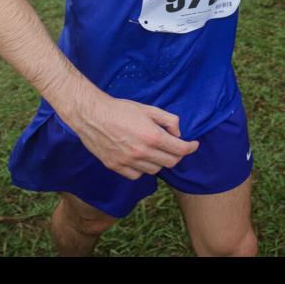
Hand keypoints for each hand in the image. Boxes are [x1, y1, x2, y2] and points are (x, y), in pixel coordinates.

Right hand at [64, 95, 199, 179]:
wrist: (91, 115)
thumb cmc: (120, 109)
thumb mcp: (148, 109)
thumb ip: (168, 120)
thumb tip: (178, 134)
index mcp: (152, 136)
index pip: (180, 150)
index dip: (191, 147)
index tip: (193, 144)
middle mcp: (142, 152)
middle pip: (170, 162)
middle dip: (176, 154)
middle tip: (174, 146)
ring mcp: (128, 161)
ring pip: (155, 170)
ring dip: (159, 161)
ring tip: (153, 149)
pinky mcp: (116, 167)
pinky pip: (137, 175)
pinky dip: (142, 168)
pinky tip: (139, 158)